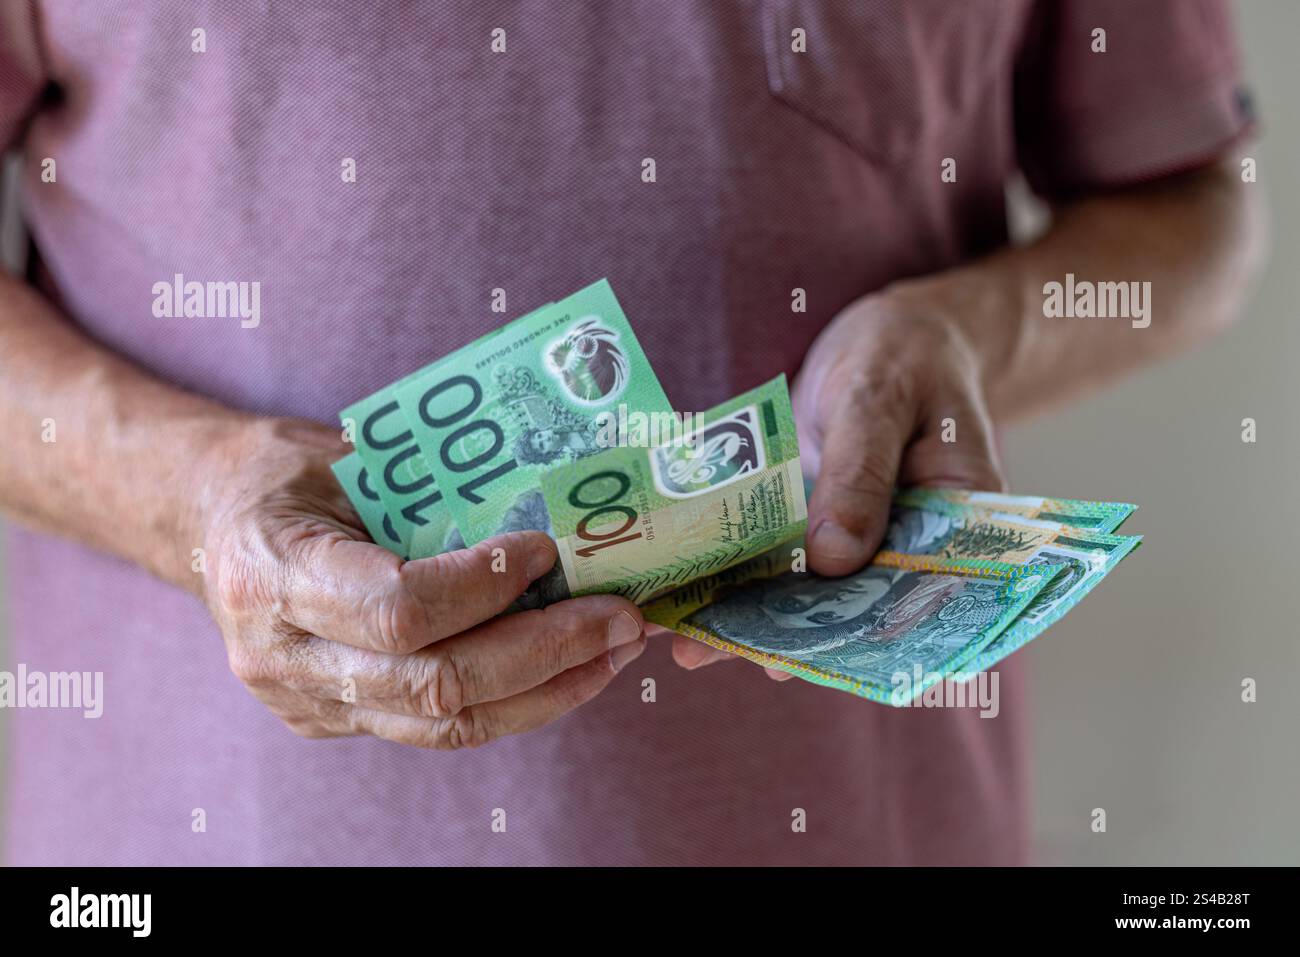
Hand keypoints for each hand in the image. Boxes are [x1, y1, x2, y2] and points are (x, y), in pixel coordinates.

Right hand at [197, 418, 646, 748]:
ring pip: (445, 724)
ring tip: (616, 650)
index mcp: (272, 571)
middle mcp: (281, 655)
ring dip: (548, 689)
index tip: (545, 551)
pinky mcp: (334, 722)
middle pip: (433, 683)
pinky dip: (515, 700)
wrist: (209, 523)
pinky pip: (438, 726)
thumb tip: (558, 502)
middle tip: (621, 617)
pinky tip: (570, 668)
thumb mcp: (341, 455)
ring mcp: (306, 702)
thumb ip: (430, 488)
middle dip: (544, 651)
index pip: (395, 610)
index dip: (481, 589)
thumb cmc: (283, 473)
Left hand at [671, 285, 1004, 671]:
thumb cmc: (901, 354)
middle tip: (720, 654)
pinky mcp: (815, 521)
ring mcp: (858, 537)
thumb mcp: (877, 398)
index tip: (809, 663)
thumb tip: (834, 560)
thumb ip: (859, 473)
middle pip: (854, 607)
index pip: (922, 597)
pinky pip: (779, 556)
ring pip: (806, 591)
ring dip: (750, 618)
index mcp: (957, 523)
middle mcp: (909, 546)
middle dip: (787, 640)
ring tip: (687, 646)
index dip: (869, 638)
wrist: (890, 332)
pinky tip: (687, 596)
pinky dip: (737, 574)